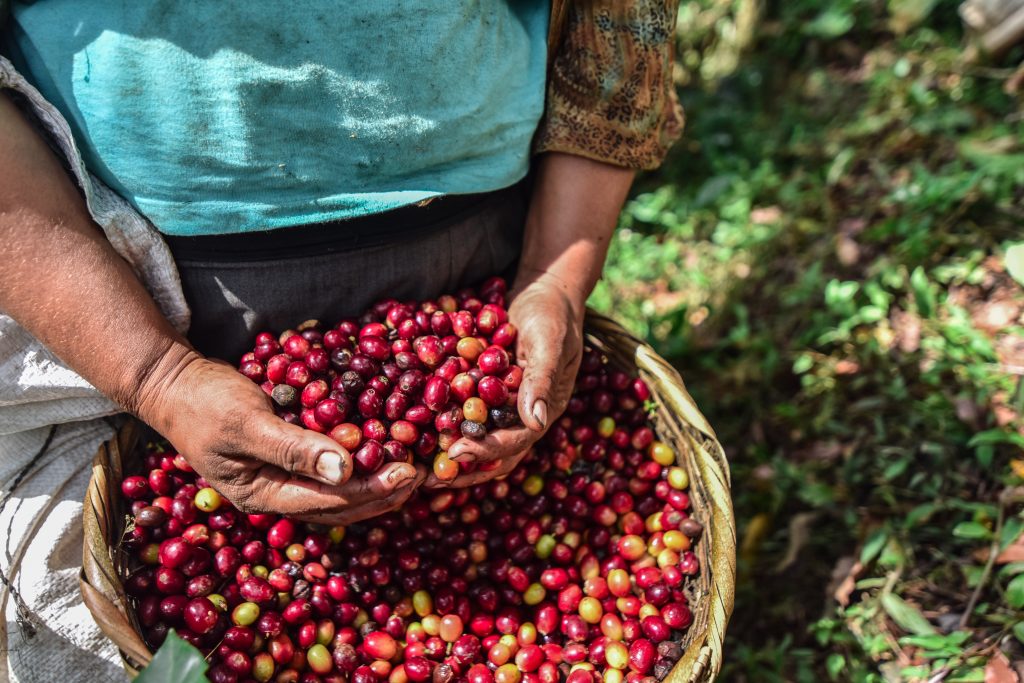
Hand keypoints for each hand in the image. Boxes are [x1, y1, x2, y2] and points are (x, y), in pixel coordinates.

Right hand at [135, 348, 425, 523]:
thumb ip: (294, 447)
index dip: (371, 490)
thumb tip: (345, 468)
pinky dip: (355, 465)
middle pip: (336, 505)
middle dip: (380, 494)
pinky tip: (380, 454)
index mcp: (260, 494)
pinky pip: (325, 471)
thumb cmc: (204, 401)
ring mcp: (276, 479)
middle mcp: (272, 494)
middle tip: (421, 476)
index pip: (327, 501)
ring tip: (409, 473)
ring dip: (372, 485)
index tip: (409, 473)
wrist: (171, 383)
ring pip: (333, 493)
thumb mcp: (247, 421)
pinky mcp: (282, 459)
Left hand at [424, 274, 583, 487]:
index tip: (455, 452)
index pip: (514, 440)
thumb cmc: (553, 314)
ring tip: (417, 465)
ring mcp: (502, 403)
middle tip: (427, 476)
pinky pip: (462, 411)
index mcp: (542, 410)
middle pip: (492, 451)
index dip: (486, 450)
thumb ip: (542, 380)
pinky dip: (441, 422)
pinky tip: (413, 427)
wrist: (545, 290)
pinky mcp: (485, 389)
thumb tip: (536, 421)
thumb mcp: (550, 342)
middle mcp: (521, 413)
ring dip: (447, 452)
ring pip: (474, 436)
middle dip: (462, 466)